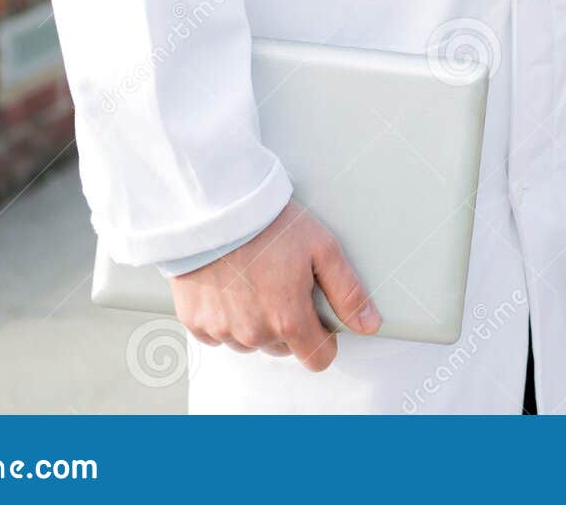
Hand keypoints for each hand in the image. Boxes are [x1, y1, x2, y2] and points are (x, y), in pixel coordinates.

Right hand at [169, 200, 379, 372]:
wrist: (214, 207)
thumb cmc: (269, 223)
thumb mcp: (322, 249)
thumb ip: (348, 293)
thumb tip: (370, 325)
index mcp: (288, 319)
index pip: (318, 359)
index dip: (324, 339)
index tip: (318, 317)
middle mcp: (253, 333)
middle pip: (283, 349)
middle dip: (288, 325)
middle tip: (282, 284)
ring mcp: (222, 330)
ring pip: (250, 342)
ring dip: (255, 322)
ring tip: (254, 280)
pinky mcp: (194, 321)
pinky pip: (218, 334)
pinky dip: (226, 317)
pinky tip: (230, 286)